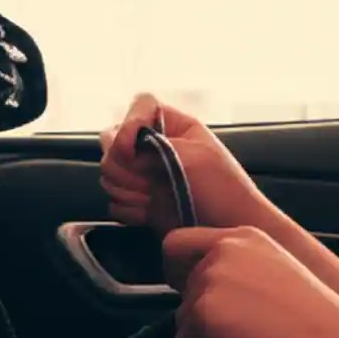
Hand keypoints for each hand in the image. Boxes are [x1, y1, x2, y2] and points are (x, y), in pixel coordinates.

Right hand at [99, 93, 279, 237]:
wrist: (229, 230)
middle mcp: (154, 146)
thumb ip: (155, 143)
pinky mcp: (140, 201)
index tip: (131, 150)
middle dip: (127, 168)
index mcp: (173, 126)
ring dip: (128, 191)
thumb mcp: (194, 156)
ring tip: (155, 200)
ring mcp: (145, 174)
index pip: (138, 107)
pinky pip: (114, 201)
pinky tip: (149, 215)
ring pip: (109, 174)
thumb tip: (121, 148)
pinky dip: (128, 210)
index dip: (128, 126)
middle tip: (152, 184)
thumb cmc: (224, 191)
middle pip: (112, 143)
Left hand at [164, 226, 338, 337]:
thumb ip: (239, 275)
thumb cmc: (317, 325)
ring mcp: (210, 280)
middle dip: (206, 320)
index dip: (178, 270)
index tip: (189, 292)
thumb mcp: (276, 277)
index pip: (178, 242)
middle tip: (248, 334)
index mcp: (244, 237)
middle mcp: (222, 251)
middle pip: (183, 292)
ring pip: (183, 323)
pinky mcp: (203, 314)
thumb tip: (205, 296)